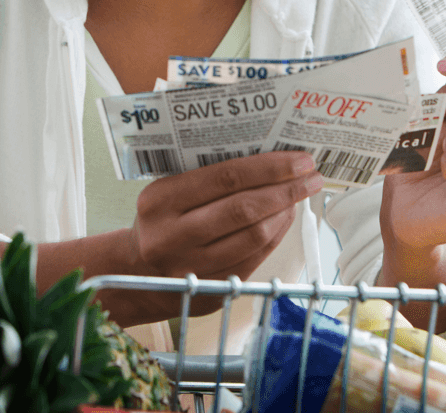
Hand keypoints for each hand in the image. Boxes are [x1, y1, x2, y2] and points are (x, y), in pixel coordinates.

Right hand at [124, 151, 323, 320]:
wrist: (135, 274)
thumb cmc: (160, 222)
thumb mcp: (165, 193)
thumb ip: (204, 177)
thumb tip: (265, 157)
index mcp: (159, 200)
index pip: (225, 177)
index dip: (268, 168)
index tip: (298, 159)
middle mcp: (172, 235)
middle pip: (244, 208)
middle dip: (285, 190)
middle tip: (311, 176)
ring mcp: (191, 267)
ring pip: (254, 236)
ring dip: (284, 213)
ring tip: (299, 196)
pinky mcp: (210, 289)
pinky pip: (254, 258)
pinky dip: (275, 236)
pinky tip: (283, 220)